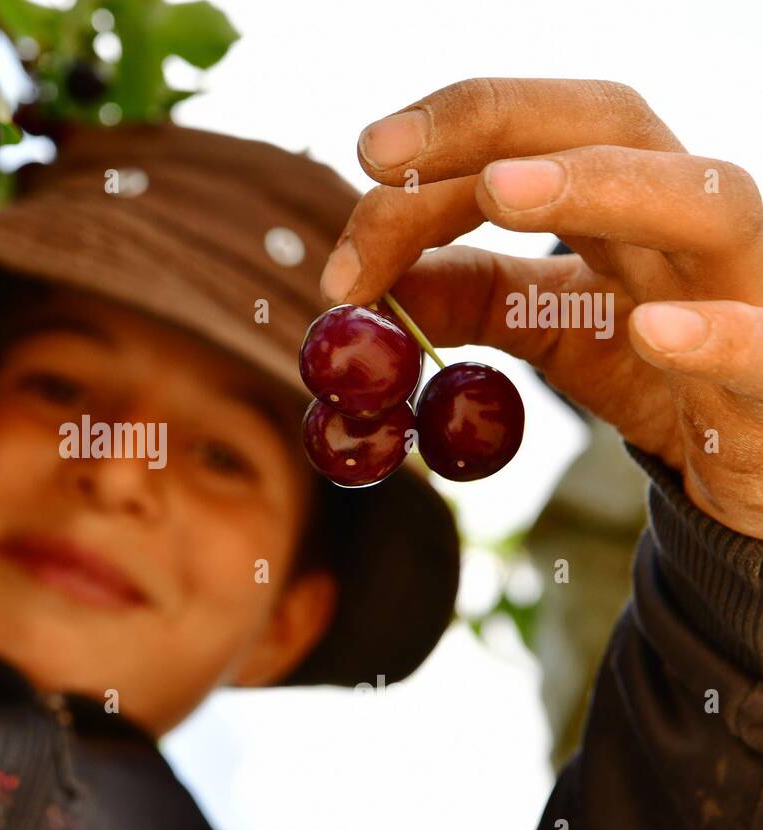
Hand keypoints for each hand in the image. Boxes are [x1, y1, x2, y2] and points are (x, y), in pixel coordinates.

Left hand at [320, 78, 762, 538]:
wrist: (749, 456)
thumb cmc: (654, 372)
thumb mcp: (550, 324)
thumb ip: (471, 295)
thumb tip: (358, 290)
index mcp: (627, 197)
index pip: (535, 134)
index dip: (447, 137)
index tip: (366, 157)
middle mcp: (688, 217)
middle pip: (611, 124)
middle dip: (494, 122)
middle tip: (383, 154)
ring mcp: (748, 287)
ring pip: (705, 202)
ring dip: (598, 187)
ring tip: (496, 191)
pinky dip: (716, 334)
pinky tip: (652, 328)